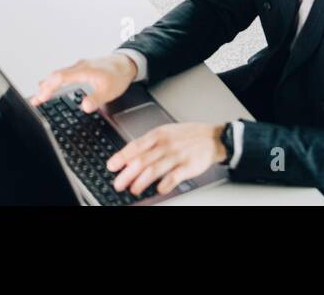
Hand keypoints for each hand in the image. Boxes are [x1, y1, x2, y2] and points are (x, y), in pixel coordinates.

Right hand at [30, 53, 137, 111]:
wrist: (126, 63)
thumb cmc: (118, 75)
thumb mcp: (109, 91)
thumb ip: (96, 99)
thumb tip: (84, 107)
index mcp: (83, 70)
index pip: (60, 78)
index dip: (48, 88)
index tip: (40, 97)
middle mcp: (78, 67)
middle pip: (55, 76)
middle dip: (43, 88)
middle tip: (34, 101)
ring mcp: (79, 67)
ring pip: (58, 74)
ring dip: (47, 85)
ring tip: (38, 96)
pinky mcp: (80, 69)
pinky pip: (63, 74)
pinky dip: (54, 81)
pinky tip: (50, 87)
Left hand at [107, 123, 225, 196]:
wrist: (212, 137)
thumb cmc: (186, 136)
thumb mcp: (165, 133)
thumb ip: (148, 144)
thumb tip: (128, 157)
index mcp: (158, 134)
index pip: (135, 146)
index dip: (122, 157)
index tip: (111, 166)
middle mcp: (166, 144)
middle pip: (142, 160)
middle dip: (127, 173)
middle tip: (118, 184)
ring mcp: (177, 155)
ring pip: (155, 169)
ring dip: (141, 181)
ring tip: (134, 190)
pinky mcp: (188, 166)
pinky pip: (174, 176)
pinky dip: (165, 184)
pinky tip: (159, 190)